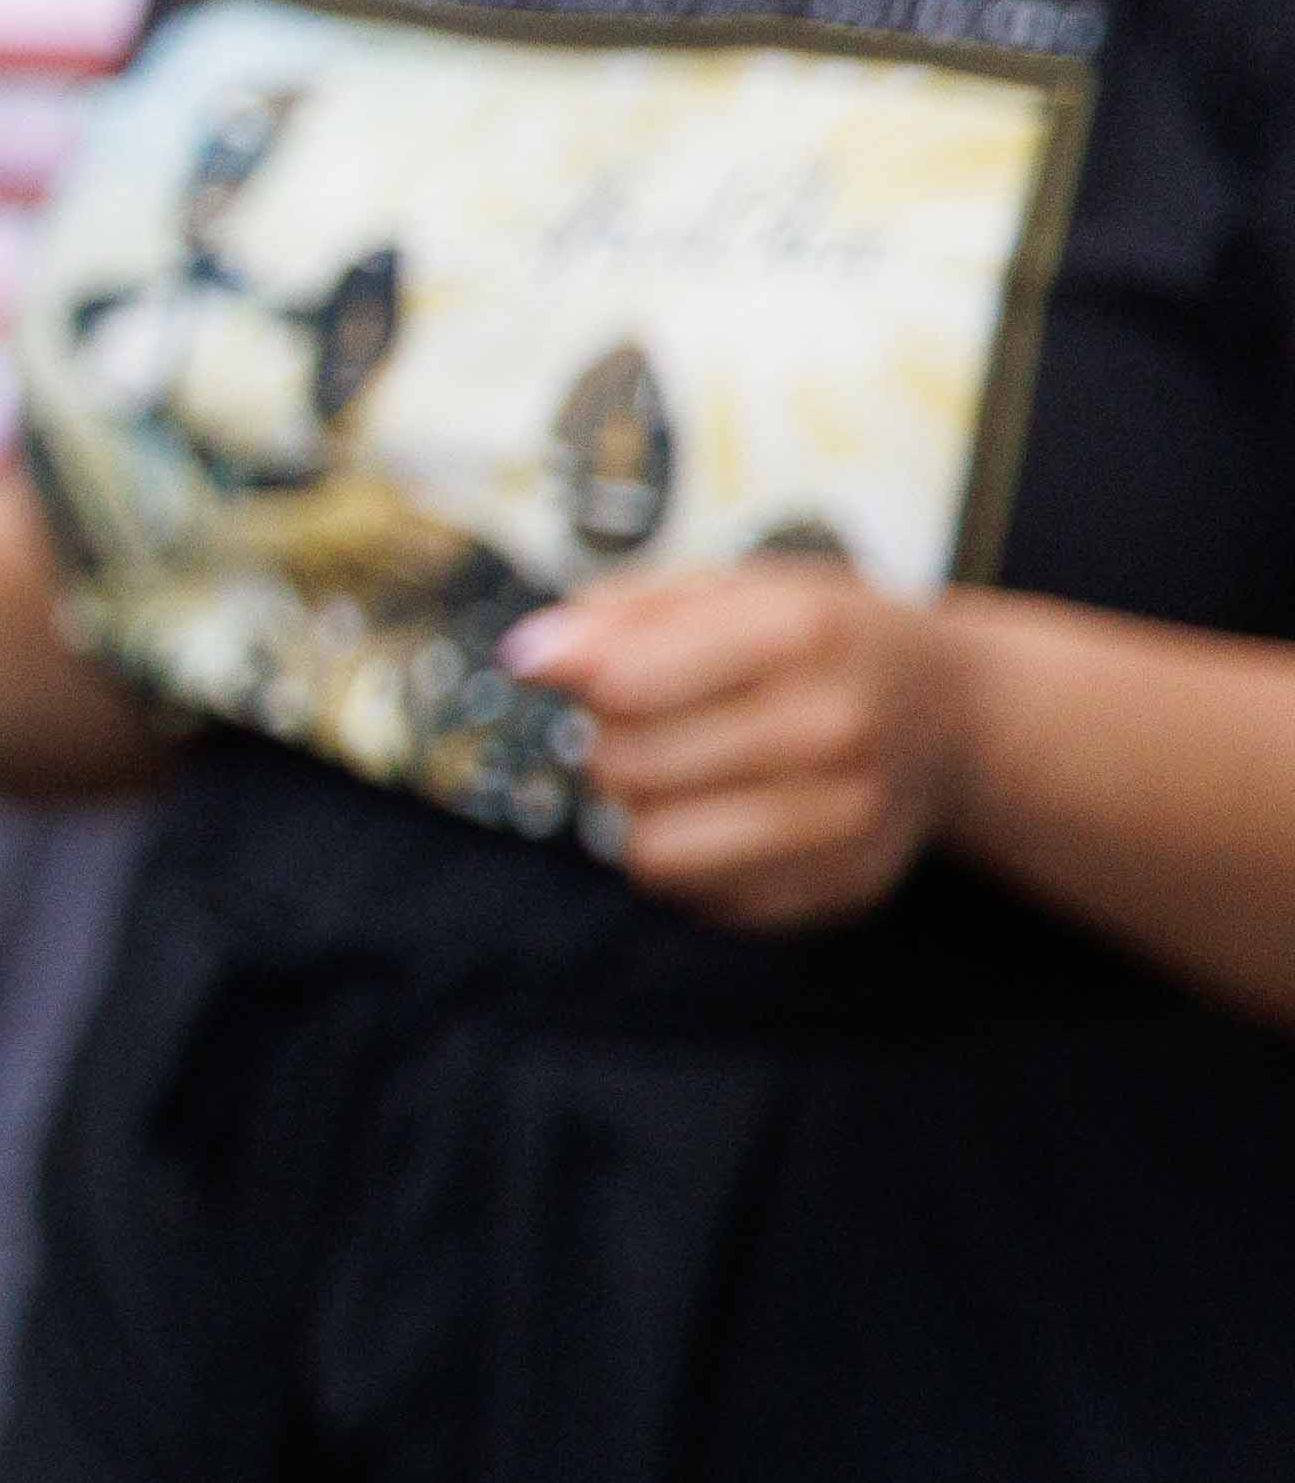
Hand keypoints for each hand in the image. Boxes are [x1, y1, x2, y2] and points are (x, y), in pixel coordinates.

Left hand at [503, 561, 973, 928]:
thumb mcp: (735, 586)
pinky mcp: (844, 884)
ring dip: (635, 812)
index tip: (561, 664)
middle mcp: (836, 727)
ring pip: (652, 848)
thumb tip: (530, 655)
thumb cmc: (822, 641)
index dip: (574, 677)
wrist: (952, 711)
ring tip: (673, 770)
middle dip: (605, 741)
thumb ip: (623, 612)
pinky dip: (688, 858)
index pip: (622, 684)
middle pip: (627, 767)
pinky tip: (724, 812)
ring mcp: (848, 816)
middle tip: (641, 719)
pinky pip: (699, 896)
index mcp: (803, 634)